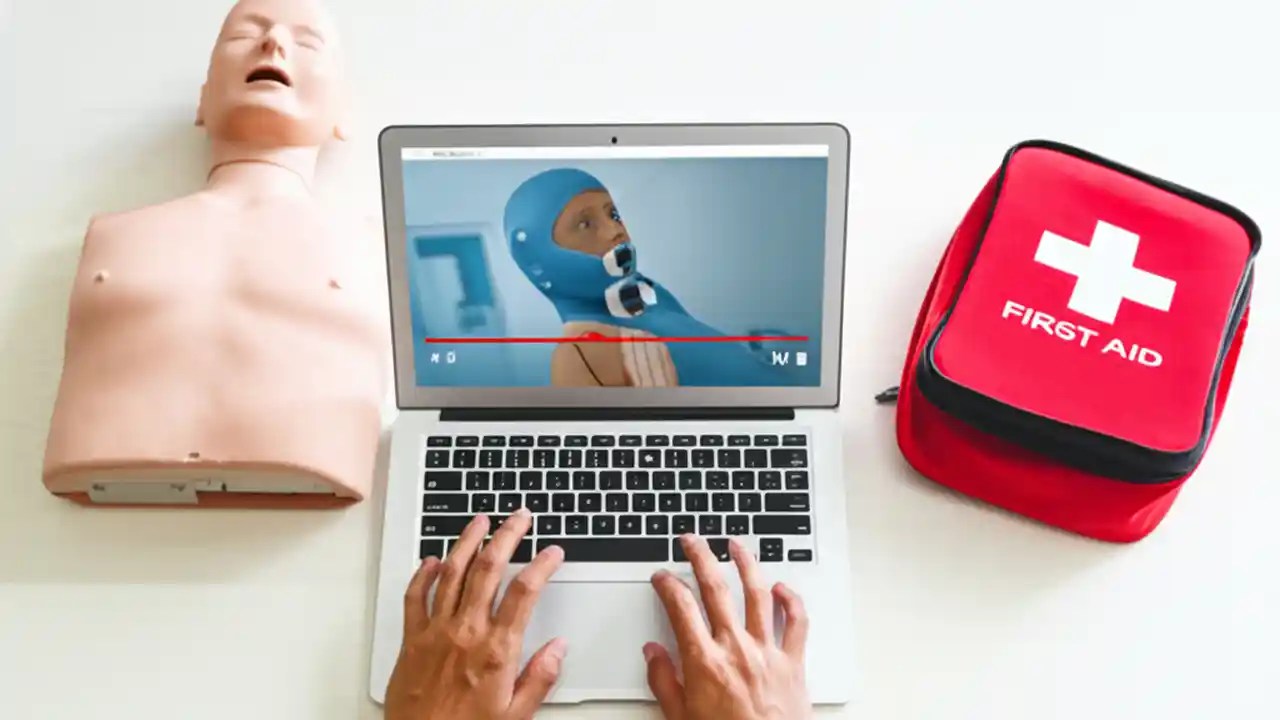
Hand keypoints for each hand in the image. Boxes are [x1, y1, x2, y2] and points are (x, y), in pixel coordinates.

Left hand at [386, 509, 566, 719]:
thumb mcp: (516, 715)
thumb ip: (540, 678)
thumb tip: (558, 647)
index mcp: (497, 650)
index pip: (525, 592)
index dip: (542, 565)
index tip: (552, 552)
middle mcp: (466, 633)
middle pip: (488, 569)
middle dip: (507, 536)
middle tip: (519, 517)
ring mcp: (436, 632)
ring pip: (451, 572)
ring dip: (467, 541)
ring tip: (480, 521)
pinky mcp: (411, 640)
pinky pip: (415, 596)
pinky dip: (423, 574)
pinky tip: (432, 560)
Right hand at [645, 535, 811, 719]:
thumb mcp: (680, 719)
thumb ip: (664, 681)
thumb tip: (652, 652)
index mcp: (705, 662)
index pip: (680, 607)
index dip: (667, 584)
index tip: (661, 576)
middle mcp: (736, 649)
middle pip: (716, 588)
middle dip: (700, 556)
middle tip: (691, 540)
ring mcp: (768, 652)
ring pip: (758, 593)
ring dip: (746, 563)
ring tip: (736, 545)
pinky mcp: (793, 663)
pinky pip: (797, 622)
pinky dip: (791, 600)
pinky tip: (781, 587)